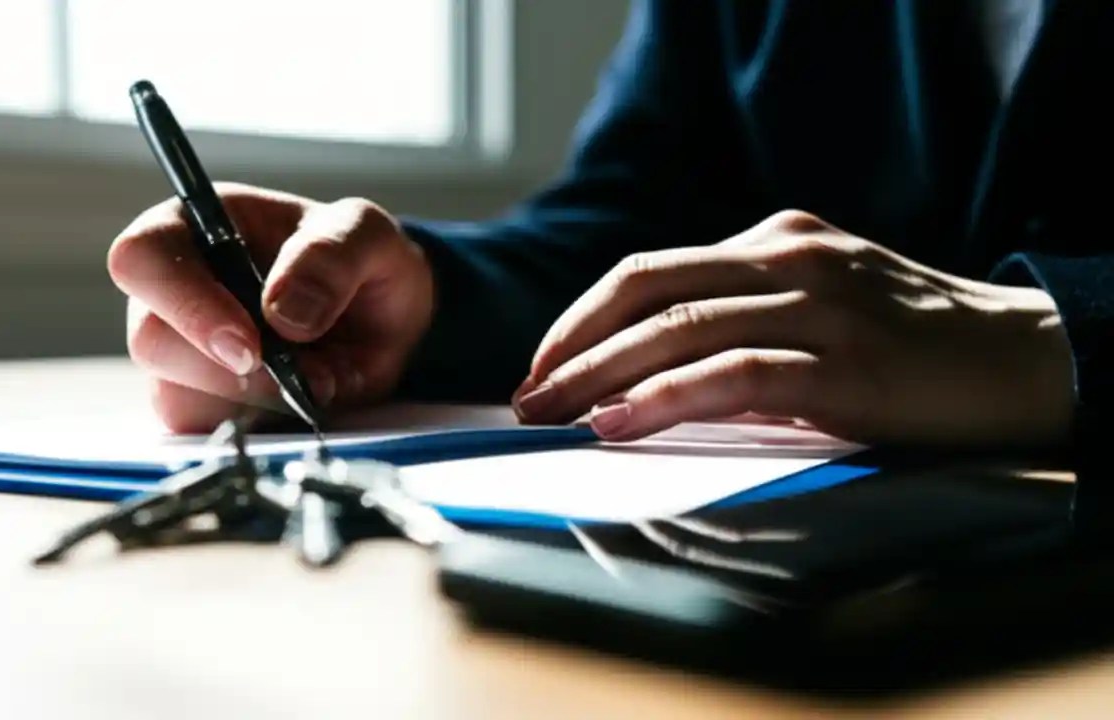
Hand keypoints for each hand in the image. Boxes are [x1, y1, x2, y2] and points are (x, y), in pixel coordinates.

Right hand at [108, 183, 433, 431]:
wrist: (381, 323)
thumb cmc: (357, 263)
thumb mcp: (366, 234)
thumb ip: (330, 256)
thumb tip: (284, 312)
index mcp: (195, 226)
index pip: (143, 257)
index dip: (186, 304)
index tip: (248, 345)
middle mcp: (174, 291)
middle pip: (152, 341)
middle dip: (226, 372)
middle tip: (295, 375)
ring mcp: (180, 352)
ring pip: (174, 395)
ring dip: (251, 403)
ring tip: (316, 380)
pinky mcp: (200, 404)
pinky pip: (203, 431)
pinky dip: (258, 426)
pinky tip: (297, 403)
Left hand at [513, 211, 1075, 445]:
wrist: (1023, 357)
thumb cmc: (909, 343)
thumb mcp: (818, 302)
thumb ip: (744, 314)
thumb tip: (645, 368)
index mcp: (773, 241)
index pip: (648, 270)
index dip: (582, 319)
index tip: (542, 365)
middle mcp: (787, 259)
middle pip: (645, 289)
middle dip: (572, 345)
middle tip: (525, 395)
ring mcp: (817, 306)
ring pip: (678, 328)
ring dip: (599, 374)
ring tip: (549, 414)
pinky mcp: (844, 363)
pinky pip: (730, 373)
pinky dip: (664, 398)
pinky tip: (618, 423)